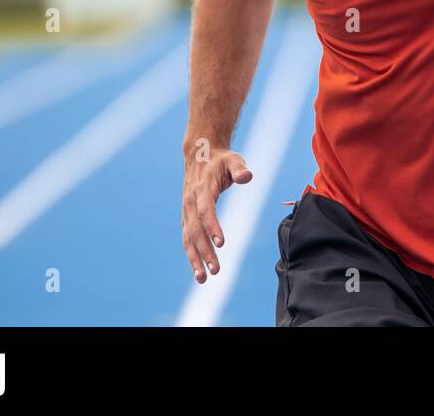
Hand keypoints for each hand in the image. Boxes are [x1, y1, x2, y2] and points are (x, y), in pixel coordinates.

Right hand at [181, 147, 251, 282]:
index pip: (205, 211)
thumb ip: (240, 168)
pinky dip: (191, 254)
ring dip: (194, 258)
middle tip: (216, 270)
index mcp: (202, 189)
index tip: (221, 243)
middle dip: (205, 251)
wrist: (199, 154)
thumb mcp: (234, 159)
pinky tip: (198, 269)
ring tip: (203, 278)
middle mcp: (191, 202)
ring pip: (188, 238)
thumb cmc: (221, 159)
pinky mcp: (187, 216)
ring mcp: (186, 210)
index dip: (212, 227)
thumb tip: (247, 176)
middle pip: (196, 230)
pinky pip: (187, 238)